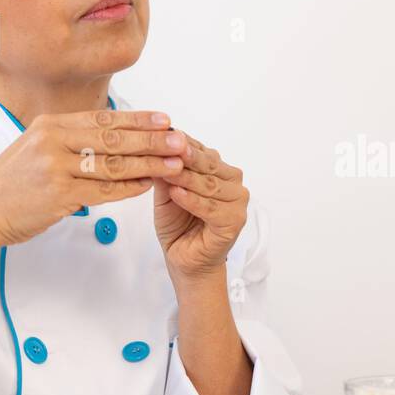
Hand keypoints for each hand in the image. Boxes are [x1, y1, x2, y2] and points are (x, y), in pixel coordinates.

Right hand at [0, 109, 182, 244]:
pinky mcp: (58, 194)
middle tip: (180, 139)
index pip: (104, 118)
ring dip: (149, 164)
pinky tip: (149, 185)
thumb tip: (113, 133)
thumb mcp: (37, 147)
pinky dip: (129, 188)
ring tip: (175, 163)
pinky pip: (104, 191)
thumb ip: (72, 139)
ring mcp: (55, 167)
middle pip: (114, 138)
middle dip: (152, 139)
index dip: (138, 119)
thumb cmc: (13, 183)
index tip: (165, 119)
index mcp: (51, 124)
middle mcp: (53, 140)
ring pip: (113, 164)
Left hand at [152, 130, 248, 282]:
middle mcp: (233, 184)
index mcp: (221, 171)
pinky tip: (177, 194)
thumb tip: (157, 147)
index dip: (182, 144)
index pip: (202, 152)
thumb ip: (166, 172)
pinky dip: (193, 201)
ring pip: (210, 186)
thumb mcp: (166, 192)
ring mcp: (237, 203)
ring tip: (168, 173)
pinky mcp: (234, 222)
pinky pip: (211, 208)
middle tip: (168, 148)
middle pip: (210, 166)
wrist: (183, 259)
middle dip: (186, 158)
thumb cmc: (178, 225)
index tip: (162, 136)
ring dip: (188, 179)